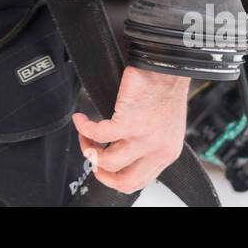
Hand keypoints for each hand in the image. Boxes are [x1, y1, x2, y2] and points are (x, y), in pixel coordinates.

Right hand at [72, 66, 189, 194]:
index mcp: (166, 153)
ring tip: (85, 134)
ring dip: (89, 148)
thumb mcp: (164, 127)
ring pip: (108, 161)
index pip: (139, 180)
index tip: (103, 168)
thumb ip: (148, 144)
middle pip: (124, 181)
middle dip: (101, 173)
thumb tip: (125, 152)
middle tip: (91, 158)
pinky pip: (98, 134)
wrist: (166, 67)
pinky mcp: (129, 122)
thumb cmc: (165, 88)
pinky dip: (84, 127)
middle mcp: (157, 150)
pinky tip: (81, 119)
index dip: (116, 178)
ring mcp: (143, 138)